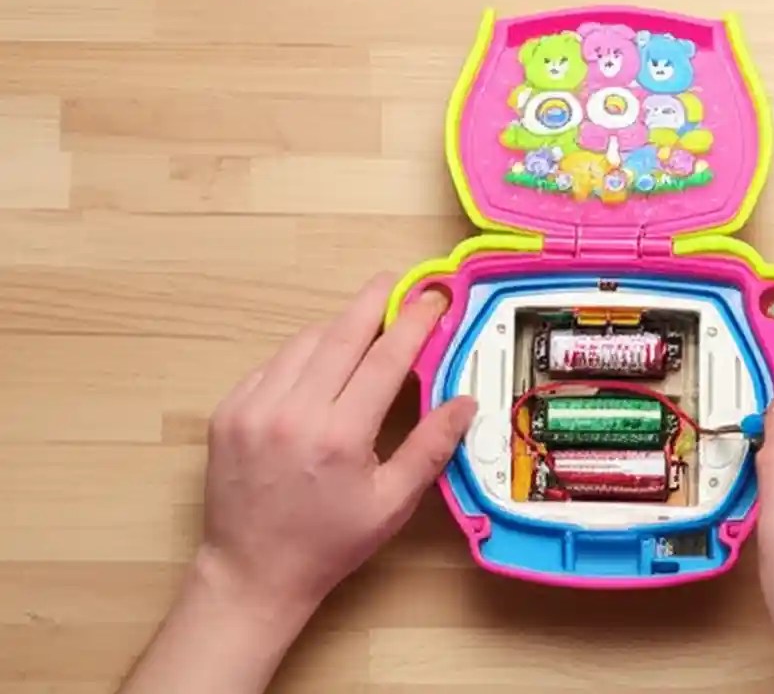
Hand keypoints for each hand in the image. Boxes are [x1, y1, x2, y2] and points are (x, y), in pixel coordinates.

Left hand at [121, 273, 474, 693]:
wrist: (252, 572)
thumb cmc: (330, 542)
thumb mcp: (392, 503)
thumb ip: (431, 447)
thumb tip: (465, 401)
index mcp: (339, 436)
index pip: (385, 359)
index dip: (413, 323)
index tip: (434, 298)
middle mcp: (292, 413)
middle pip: (340, 335)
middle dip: (372, 302)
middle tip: (397, 282)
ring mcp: (252, 409)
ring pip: (303, 344)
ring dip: (337, 327)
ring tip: (363, 323)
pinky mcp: (228, 412)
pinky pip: (273, 365)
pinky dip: (301, 356)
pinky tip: (320, 365)